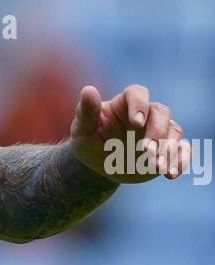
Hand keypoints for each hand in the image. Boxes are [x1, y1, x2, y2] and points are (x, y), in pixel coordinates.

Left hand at [69, 84, 190, 182]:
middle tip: (147, 151)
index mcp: (126, 103)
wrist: (99, 165)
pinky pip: (182, 150)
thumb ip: (86, 111)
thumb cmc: (89, 141)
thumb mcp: (82, 129)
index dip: (139, 105)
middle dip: (157, 131)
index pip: (137, 93)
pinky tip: (171, 174)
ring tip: (157, 167)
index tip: (135, 122)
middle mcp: (147, 114)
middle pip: (161, 113)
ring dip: (169, 149)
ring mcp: (160, 131)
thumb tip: (88, 90)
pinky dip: (181, 160)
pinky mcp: (168, 149)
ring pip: (174, 132)